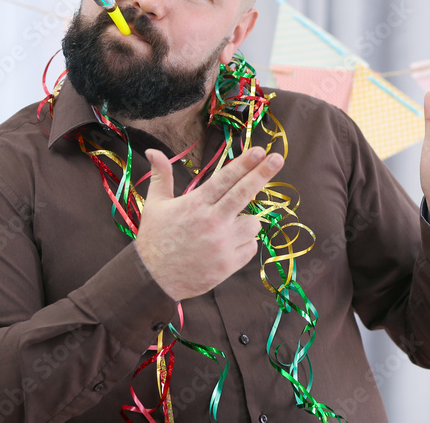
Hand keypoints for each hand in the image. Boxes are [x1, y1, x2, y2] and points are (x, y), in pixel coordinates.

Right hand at [135, 146, 281, 300]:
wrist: (152, 280)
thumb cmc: (155, 239)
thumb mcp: (154, 205)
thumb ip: (161, 176)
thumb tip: (152, 150)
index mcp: (195, 204)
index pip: (225, 179)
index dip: (244, 163)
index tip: (260, 150)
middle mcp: (211, 222)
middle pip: (243, 193)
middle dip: (262, 174)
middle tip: (278, 158)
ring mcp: (222, 244)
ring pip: (253, 223)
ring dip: (247, 221)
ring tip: (227, 226)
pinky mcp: (228, 265)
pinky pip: (250, 247)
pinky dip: (244, 243)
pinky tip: (227, 245)